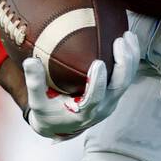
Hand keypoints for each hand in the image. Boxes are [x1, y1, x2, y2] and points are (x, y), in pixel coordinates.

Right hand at [22, 31, 139, 139]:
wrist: (62, 125)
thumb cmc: (48, 113)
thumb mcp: (37, 102)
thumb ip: (35, 83)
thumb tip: (30, 60)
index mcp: (84, 112)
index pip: (96, 97)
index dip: (99, 81)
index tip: (98, 62)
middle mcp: (103, 107)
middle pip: (120, 86)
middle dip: (123, 64)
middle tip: (119, 41)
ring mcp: (112, 100)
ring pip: (128, 79)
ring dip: (131, 57)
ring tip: (127, 35)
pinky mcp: (116, 93)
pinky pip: (128, 75)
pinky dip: (130, 58)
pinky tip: (129, 39)